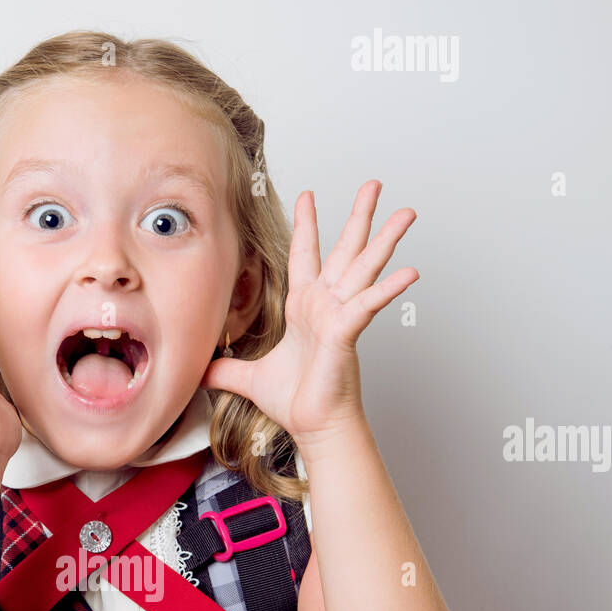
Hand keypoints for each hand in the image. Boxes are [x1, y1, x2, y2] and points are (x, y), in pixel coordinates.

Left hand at [200, 180, 417, 448]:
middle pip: (346, 249)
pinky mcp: (347, 333)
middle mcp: (327, 305)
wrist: (312, 426)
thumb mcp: (248, 378)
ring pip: (365, 267)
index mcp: (305, 307)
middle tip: (373, 184)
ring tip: (406, 212)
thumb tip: (200, 370)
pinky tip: (411, 271)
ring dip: (386, 239)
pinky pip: (369, 305)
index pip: (305, 255)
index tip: (307, 194)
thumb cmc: (294, 402)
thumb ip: (225, 369)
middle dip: (358, 216)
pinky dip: (389, 289)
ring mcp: (340, 316)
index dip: (306, 224)